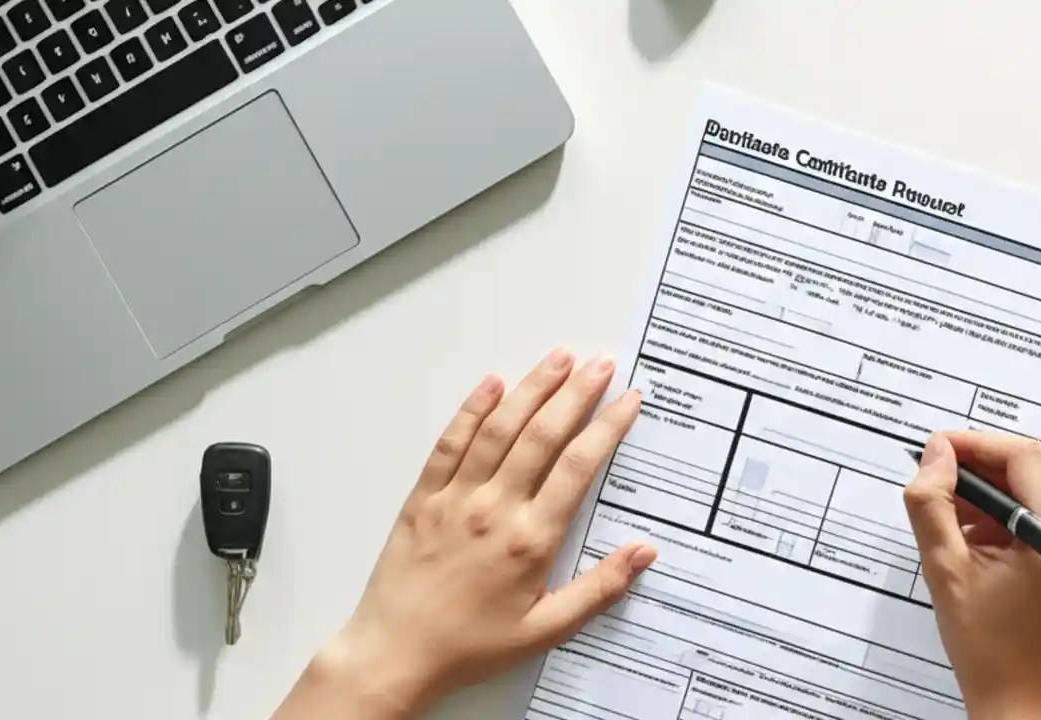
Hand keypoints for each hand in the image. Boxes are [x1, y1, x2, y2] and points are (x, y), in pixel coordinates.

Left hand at [275, 348, 655, 719]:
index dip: (607, 427)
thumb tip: (644, 553)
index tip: (627, 401)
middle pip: (542, 435)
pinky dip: (472, 409)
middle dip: (576, 393)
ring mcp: (456, 497)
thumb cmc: (471, 645)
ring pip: (499, 429)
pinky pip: (451, 442)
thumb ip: (599, 589)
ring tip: (558, 358)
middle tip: (600, 364)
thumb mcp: (546, 629)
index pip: (578, 467)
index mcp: (530, 540)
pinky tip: (492, 384)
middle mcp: (495, 509)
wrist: (396, 653)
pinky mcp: (424, 496)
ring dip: (531, 388)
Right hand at [903, 432, 1040, 719]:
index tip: (937, 448)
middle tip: (936, 472)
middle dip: (981, 466)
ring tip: (947, 515)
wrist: (1021, 708)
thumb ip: (932, 505)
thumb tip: (935, 456)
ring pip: (1038, 498)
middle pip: (1036, 473)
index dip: (976, 444)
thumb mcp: (946, 571)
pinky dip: (1006, 522)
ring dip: (992, 496)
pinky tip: (971, 540)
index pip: (1026, 459)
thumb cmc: (989, 653)